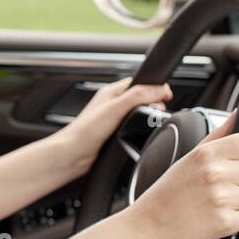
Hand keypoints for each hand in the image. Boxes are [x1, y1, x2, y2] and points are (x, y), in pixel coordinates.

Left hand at [58, 77, 172, 179]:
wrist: (72, 156)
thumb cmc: (85, 132)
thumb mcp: (115, 109)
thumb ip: (137, 97)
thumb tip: (159, 89)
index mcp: (111, 92)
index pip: (139, 82)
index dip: (154, 87)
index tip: (166, 95)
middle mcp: (112, 103)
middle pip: (141, 97)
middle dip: (153, 102)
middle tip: (159, 110)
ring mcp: (113, 119)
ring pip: (137, 113)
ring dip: (146, 116)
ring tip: (151, 121)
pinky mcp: (113, 133)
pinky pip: (132, 126)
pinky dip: (139, 128)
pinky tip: (139, 133)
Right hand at [128, 115, 238, 238]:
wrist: (149, 228)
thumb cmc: (168, 194)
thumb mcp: (189, 157)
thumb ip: (219, 134)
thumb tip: (238, 113)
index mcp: (208, 154)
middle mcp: (216, 174)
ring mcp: (222, 199)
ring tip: (230, 200)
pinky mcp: (226, 223)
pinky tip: (227, 214)